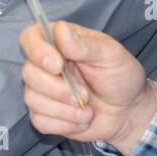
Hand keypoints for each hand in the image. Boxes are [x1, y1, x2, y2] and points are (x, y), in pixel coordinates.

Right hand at [18, 20, 156, 155]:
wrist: (128, 111)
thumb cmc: (121, 76)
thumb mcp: (111, 55)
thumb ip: (84, 44)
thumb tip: (60, 31)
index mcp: (59, 43)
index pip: (30, 37)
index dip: (37, 51)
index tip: (58, 66)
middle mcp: (46, 65)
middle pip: (28, 72)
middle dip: (57, 88)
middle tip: (85, 93)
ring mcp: (43, 91)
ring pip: (31, 99)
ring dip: (64, 110)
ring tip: (87, 110)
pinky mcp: (45, 114)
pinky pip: (39, 121)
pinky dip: (64, 124)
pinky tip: (81, 120)